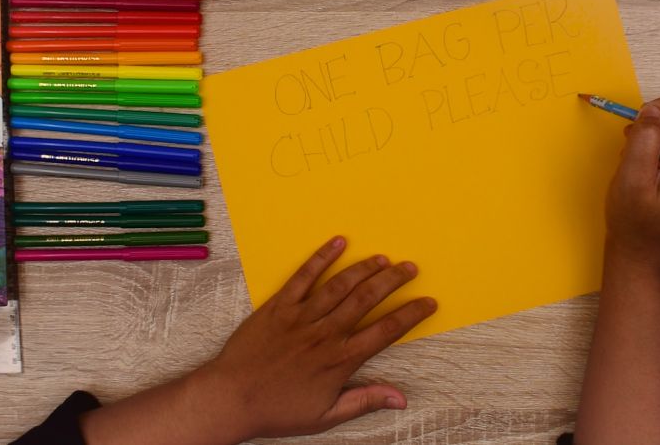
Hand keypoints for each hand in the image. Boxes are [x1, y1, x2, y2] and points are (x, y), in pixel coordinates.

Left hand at [192, 236, 436, 440]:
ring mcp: (301, 317)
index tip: (428, 302)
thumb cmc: (277, 410)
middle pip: (367, 299)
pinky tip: (337, 243)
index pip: (386, 331)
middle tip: (410, 268)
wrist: (231, 398)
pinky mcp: (278, 306)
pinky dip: (321, 258)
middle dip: (393, 281)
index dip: (410, 314)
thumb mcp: (325, 417)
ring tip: (383, 258)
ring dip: (364, 268)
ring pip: (340, 285)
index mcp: (340, 361)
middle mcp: (324, 334)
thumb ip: (364, 401)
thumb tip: (400, 399)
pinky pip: (303, 277)